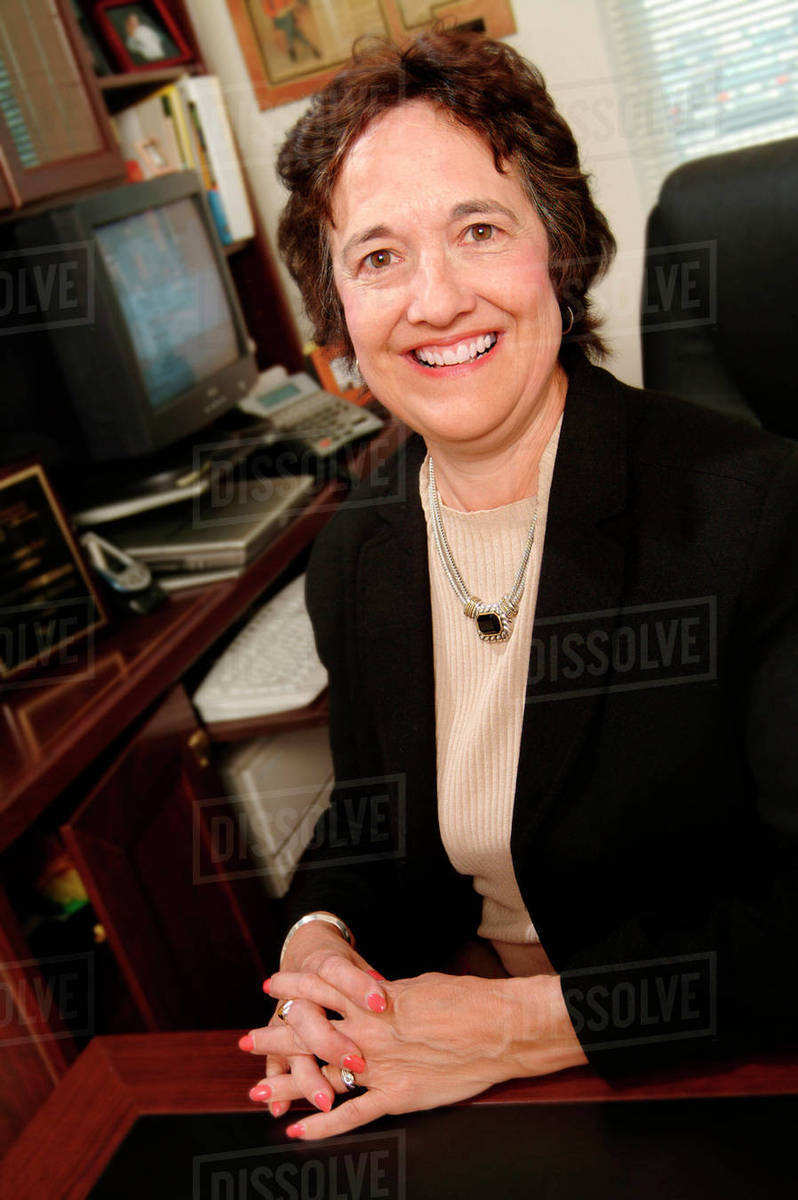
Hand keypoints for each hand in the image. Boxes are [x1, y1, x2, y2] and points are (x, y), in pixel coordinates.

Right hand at [239, 920, 387, 1119]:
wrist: (303, 952)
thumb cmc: (343, 965)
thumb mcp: (362, 964)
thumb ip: (383, 980)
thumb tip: (416, 989)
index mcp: (324, 965)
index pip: (337, 972)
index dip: (357, 986)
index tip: (379, 1003)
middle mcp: (302, 993)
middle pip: (307, 1014)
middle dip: (330, 1041)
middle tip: (356, 1061)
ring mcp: (289, 1017)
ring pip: (292, 1046)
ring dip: (305, 1074)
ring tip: (324, 1099)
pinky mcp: (282, 1036)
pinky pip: (279, 1062)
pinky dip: (280, 1086)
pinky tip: (281, 1108)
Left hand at [250, 967, 586, 1138]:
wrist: (500, 1028)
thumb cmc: (467, 1001)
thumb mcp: (420, 986)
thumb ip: (390, 994)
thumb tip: (374, 996)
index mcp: (374, 998)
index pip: (322, 988)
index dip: (293, 986)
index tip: (270, 986)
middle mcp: (368, 1031)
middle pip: (309, 1032)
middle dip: (275, 1036)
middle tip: (245, 1040)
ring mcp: (379, 1066)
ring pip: (321, 1075)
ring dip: (287, 1084)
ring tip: (257, 1089)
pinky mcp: (397, 1096)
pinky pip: (352, 1114)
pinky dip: (322, 1125)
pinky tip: (297, 1131)